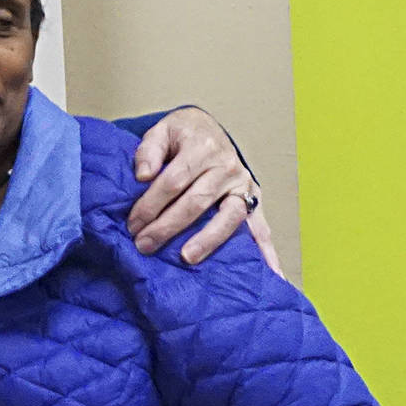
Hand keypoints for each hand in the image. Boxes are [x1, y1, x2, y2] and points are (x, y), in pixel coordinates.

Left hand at [128, 107, 283, 273]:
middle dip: (167, 227)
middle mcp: (227, 166)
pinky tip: (271, 275)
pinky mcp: (254, 201)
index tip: (133, 225)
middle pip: (196, 201)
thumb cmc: (182, 136)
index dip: (150, 205)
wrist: (209, 130)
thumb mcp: (162, 131)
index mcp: (202, 148)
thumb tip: (144, 175)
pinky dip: (267, 252)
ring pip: (228, 216)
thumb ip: (149, 150)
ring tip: (187, 258)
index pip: (174, 181)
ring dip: (208, 240)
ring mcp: (243, 185)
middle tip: (145, 245)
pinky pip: (261, 228)